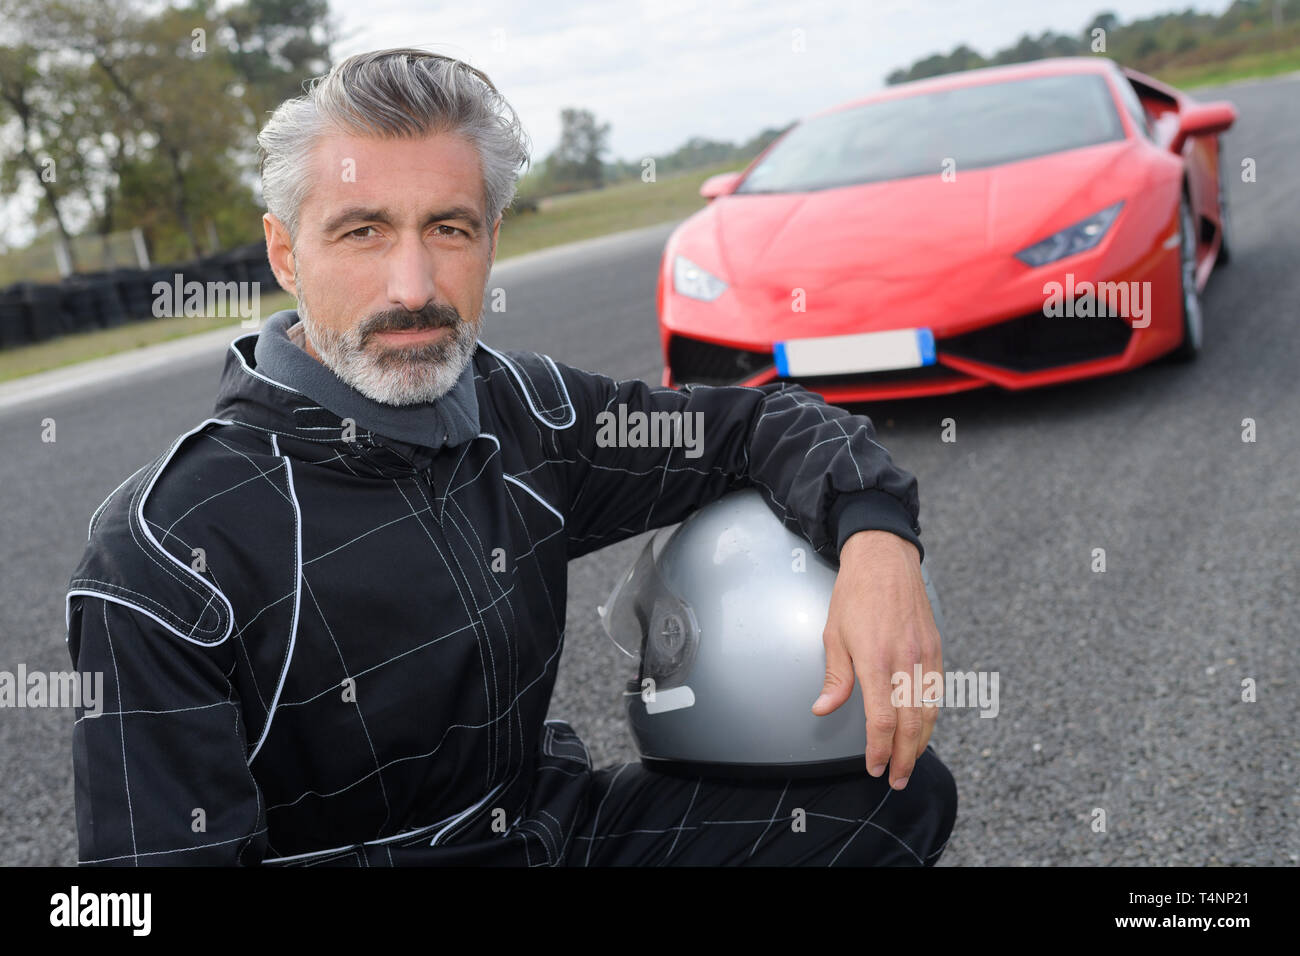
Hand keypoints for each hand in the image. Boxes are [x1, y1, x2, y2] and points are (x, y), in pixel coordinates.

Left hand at [812, 530, 941, 789]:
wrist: (885, 559)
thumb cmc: (854, 594)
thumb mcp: (834, 634)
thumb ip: (835, 677)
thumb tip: (823, 709)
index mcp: (876, 660)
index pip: (882, 719)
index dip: (879, 749)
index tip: (874, 767)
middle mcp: (905, 661)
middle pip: (910, 724)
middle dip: (904, 757)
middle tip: (897, 779)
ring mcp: (925, 656)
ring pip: (928, 711)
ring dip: (920, 743)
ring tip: (909, 763)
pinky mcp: (936, 649)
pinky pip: (936, 692)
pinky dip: (930, 717)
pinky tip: (921, 730)